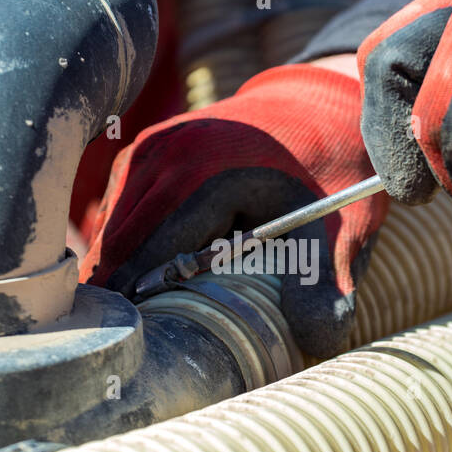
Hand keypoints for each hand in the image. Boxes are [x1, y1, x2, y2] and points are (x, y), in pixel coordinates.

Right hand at [83, 63, 386, 357]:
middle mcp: (168, 152)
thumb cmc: (328, 175)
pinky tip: (136, 270)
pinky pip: (121, 202)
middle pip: (120, 240)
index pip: (150, 252)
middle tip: (119, 338)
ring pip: (113, 221)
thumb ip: (325, 286)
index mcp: (206, 174)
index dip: (136, 300)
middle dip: (116, 289)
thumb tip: (317, 340)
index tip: (130, 342)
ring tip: (123, 312)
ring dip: (116, 265)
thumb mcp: (338, 231)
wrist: (322, 109)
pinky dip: (125, 238)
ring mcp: (153, 144)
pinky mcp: (149, 146)